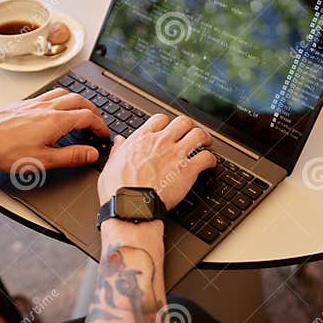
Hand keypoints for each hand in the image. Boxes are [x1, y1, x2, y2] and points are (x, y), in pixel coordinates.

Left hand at [0, 88, 110, 171]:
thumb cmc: (6, 150)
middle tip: (98, 121)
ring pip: (64, 94)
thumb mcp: (43, 160)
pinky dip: (61, 99)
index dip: (100, 125)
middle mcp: (47, 107)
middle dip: (93, 110)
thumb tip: (91, 154)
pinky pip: (50, 94)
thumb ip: (71, 156)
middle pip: (79, 100)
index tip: (104, 134)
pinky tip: (56, 108)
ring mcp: (35, 103)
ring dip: (78, 101)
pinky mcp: (24, 104)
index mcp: (56, 121)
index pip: (88, 117)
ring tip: (81, 111)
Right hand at [97, 114, 215, 209]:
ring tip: (206, 143)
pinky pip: (207, 157)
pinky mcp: (188, 170)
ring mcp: (176, 154)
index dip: (167, 123)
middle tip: (190, 134)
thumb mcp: (111, 164)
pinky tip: (210, 164)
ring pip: (198, 134)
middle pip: (182, 121)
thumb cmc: (118, 189)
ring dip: (204, 138)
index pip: (160, 119)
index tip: (168, 130)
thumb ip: (118, 150)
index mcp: (142, 139)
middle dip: (188, 127)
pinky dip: (211, 160)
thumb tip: (119, 141)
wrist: (130, 204)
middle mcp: (161, 141)